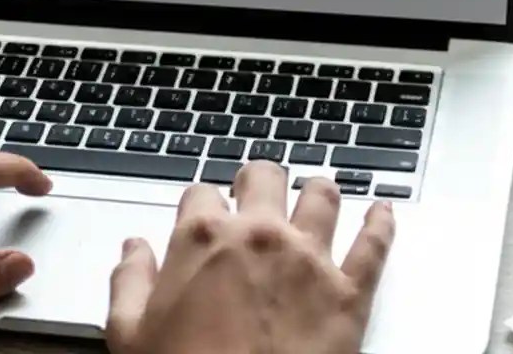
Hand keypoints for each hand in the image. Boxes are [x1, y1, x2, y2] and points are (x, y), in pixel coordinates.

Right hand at [107, 161, 395, 353]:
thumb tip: (134, 248)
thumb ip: (130, 281)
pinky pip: (375, 244)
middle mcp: (260, 235)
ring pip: (323, 196)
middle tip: (256, 195)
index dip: (200, 205)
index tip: (202, 216)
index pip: (200, 193)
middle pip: (266, 176)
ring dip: (316, 193)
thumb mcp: (130, 335)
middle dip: (258, 182)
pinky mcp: (350, 291)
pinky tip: (382, 211)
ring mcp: (310, 259)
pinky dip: (381, 223)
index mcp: (203, 239)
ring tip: (314, 198)